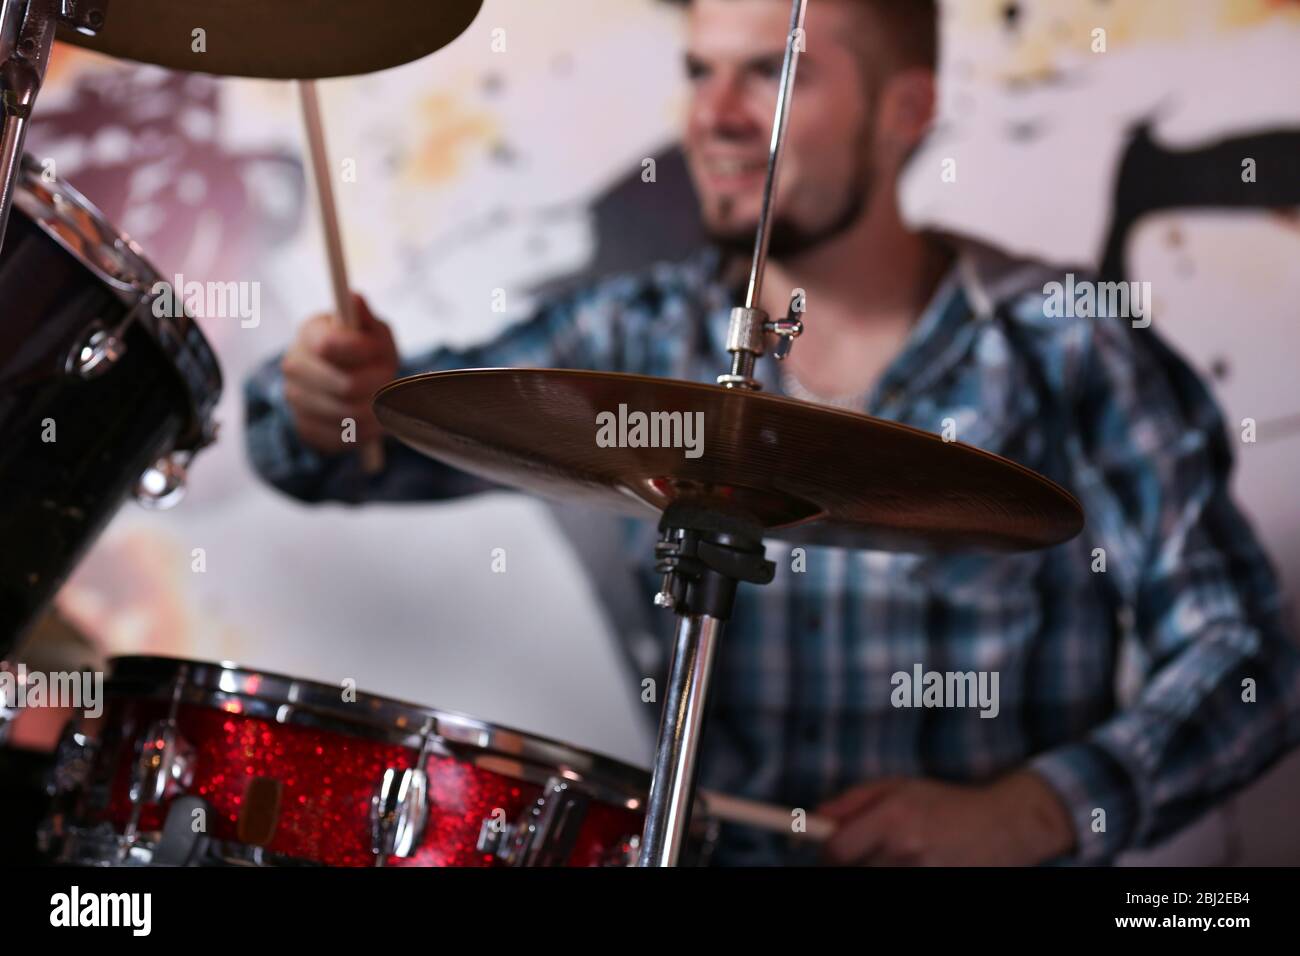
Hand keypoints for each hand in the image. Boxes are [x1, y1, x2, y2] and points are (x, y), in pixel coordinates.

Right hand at [281, 293, 398, 453]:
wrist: (345, 380)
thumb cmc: (363, 349)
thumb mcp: (370, 329)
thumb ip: (364, 318)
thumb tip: (354, 298)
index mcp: (309, 334)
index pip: (330, 345)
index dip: (361, 351)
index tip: (379, 352)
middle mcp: (294, 367)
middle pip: (344, 387)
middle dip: (377, 385)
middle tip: (389, 379)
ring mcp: (296, 401)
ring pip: (349, 416)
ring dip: (377, 410)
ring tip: (385, 398)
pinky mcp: (306, 430)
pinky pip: (345, 438)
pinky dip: (368, 431)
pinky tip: (372, 417)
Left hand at [817, 771, 1075, 865]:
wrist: (1003, 825)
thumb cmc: (944, 803)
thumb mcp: (896, 787)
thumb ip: (849, 802)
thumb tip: (810, 820)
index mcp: (893, 816)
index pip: (837, 850)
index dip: (826, 856)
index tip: (830, 855)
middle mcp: (907, 848)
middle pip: (853, 874)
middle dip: (851, 867)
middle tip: (864, 857)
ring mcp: (925, 874)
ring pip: (875, 883)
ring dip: (874, 874)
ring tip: (893, 860)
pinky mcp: (938, 888)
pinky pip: (900, 891)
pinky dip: (896, 879)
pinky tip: (913, 866)